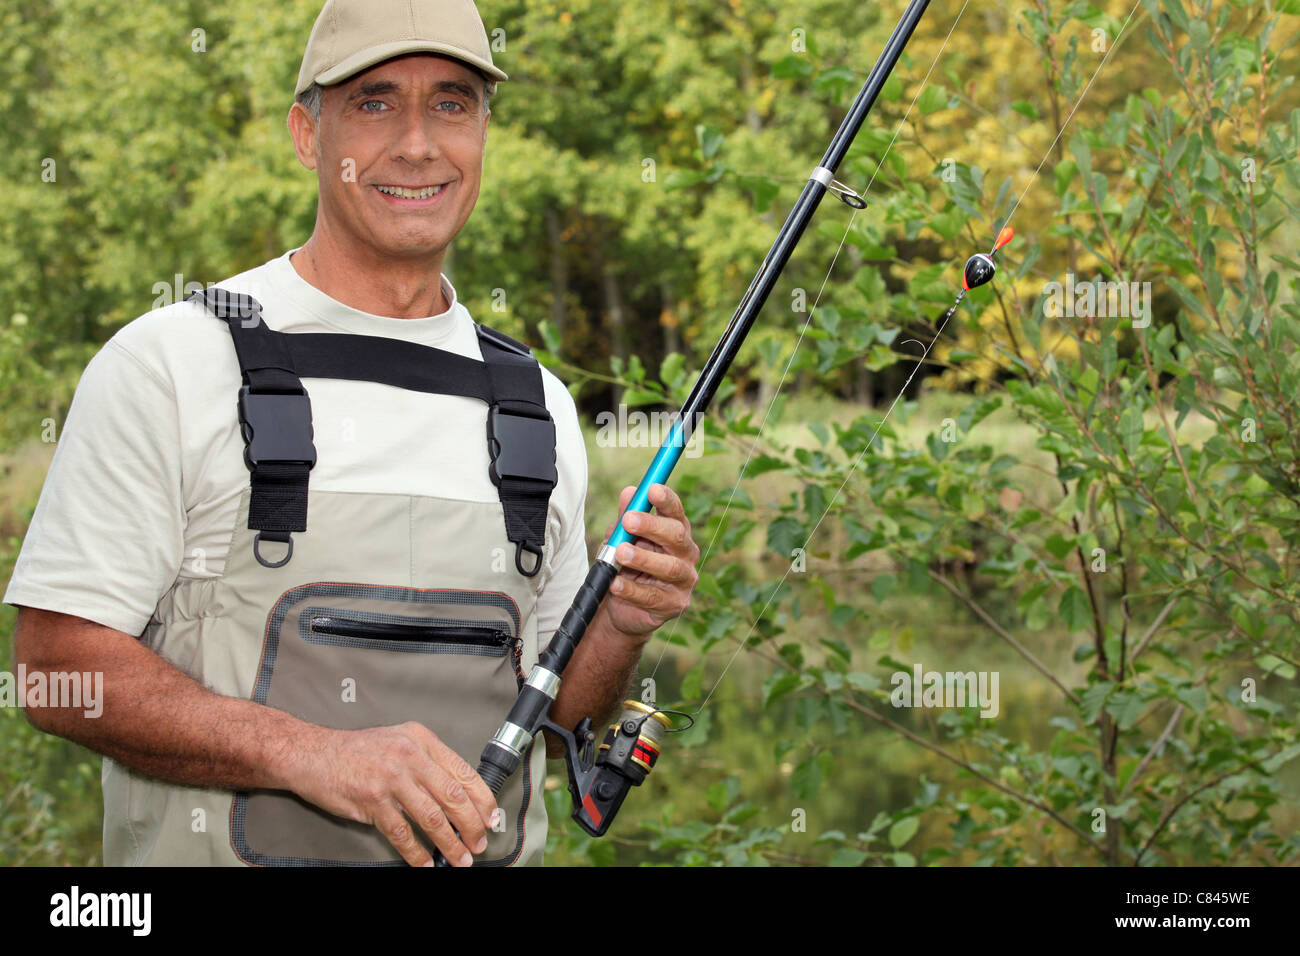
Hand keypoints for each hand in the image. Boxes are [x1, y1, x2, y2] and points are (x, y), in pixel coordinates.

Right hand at [287, 721, 500, 866]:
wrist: (313, 753)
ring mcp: (391, 778)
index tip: (492, 818)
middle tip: (479, 843)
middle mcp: (410, 756)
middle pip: (453, 796)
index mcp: (421, 740)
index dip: (483, 799)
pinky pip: (402, 833)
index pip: (463, 771)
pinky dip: (417, 853)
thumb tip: (457, 795)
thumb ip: (427, 762)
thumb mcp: (399, 742)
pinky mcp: (372, 800)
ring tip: (460, 859)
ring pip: (432, 817)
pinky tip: (426, 863)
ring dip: (450, 843)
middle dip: (472, 825)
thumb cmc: (357, 751)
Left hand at [600, 483, 700, 637]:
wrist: (621, 607)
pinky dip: (632, 589)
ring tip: (621, 553)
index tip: (652, 489)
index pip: (676, 512)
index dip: (667, 500)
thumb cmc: (625, 565)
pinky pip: (653, 596)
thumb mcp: (621, 538)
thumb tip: (629, 492)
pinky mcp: (675, 605)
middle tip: (628, 520)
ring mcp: (684, 581)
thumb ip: (626, 517)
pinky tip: (616, 583)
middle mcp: (686, 554)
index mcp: (676, 532)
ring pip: (669, 567)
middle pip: (676, 536)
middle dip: (652, 526)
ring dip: (643, 558)